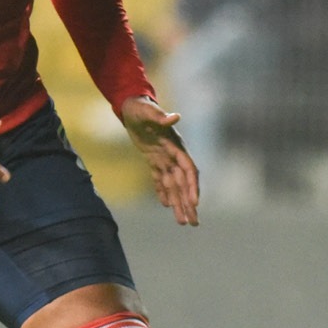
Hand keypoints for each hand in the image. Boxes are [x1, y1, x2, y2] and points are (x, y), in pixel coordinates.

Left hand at [121, 96, 198, 226]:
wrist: (131, 105)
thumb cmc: (140, 108)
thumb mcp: (148, 111)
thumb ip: (161, 116)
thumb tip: (175, 117)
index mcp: (176, 145)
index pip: (189, 170)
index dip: (192, 186)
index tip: (195, 203)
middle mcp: (173, 154)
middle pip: (184, 183)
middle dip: (189, 203)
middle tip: (193, 223)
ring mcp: (164, 157)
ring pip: (174, 185)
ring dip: (179, 203)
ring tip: (184, 222)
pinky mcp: (153, 159)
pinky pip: (160, 179)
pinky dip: (163, 192)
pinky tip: (166, 206)